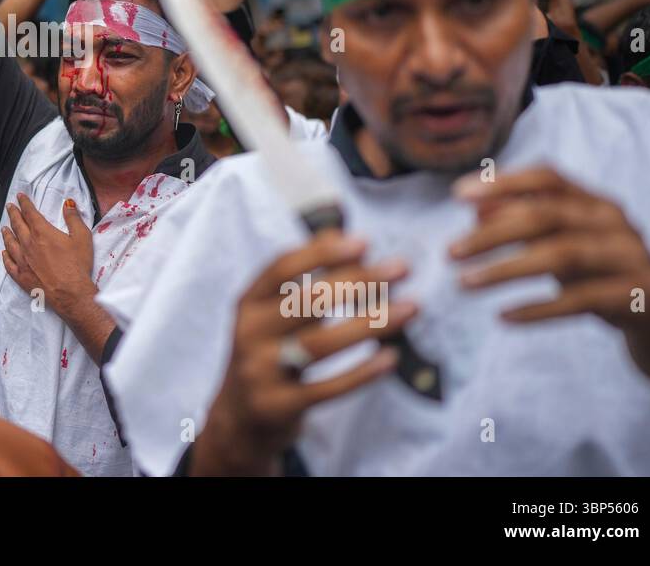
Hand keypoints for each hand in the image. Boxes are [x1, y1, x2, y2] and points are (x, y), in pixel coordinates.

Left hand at [0, 195, 94, 314]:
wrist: (70, 293)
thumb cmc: (78, 265)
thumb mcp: (82, 237)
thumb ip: (73, 218)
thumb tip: (68, 203)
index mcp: (42, 233)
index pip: (30, 213)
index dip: (24, 203)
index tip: (20, 197)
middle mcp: (28, 244)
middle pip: (17, 225)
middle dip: (13, 214)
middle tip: (10, 207)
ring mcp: (22, 261)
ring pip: (10, 243)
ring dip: (7, 233)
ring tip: (4, 227)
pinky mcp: (21, 276)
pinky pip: (8, 263)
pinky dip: (5, 256)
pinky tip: (3, 252)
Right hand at [192, 231, 414, 474]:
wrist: (238, 418)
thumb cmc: (266, 353)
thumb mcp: (268, 313)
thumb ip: (298, 278)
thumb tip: (337, 231)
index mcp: (248, 304)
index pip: (281, 269)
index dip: (321, 252)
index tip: (364, 242)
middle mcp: (249, 333)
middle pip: (306, 302)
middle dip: (358, 281)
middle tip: (400, 268)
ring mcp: (261, 371)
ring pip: (320, 344)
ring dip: (370, 323)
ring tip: (411, 308)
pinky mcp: (279, 406)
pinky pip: (327, 388)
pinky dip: (362, 372)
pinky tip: (391, 358)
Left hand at [452, 167, 649, 393]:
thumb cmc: (600, 277)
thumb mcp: (560, 246)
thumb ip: (522, 224)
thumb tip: (474, 209)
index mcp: (594, 202)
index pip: (548, 177)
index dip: (503, 183)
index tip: (458, 195)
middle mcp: (615, 222)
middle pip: (545, 216)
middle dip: (491, 233)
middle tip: (450, 252)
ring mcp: (631, 257)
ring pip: (561, 255)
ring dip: (506, 270)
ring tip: (464, 283)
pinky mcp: (640, 295)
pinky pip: (580, 301)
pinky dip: (538, 309)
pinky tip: (504, 317)